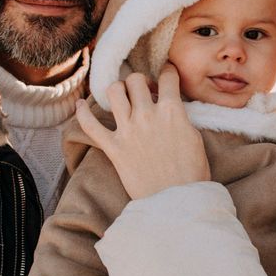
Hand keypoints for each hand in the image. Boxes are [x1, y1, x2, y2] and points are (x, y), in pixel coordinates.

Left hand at [75, 66, 210, 199]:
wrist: (176, 202)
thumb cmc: (191, 174)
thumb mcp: (194, 138)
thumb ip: (180, 118)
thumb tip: (170, 109)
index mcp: (172, 111)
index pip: (167, 77)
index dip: (167, 72)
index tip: (166, 76)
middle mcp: (147, 115)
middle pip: (136, 80)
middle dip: (140, 82)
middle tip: (144, 92)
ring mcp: (128, 131)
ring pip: (114, 92)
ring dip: (117, 90)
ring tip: (121, 98)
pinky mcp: (113, 148)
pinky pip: (90, 125)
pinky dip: (82, 114)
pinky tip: (80, 107)